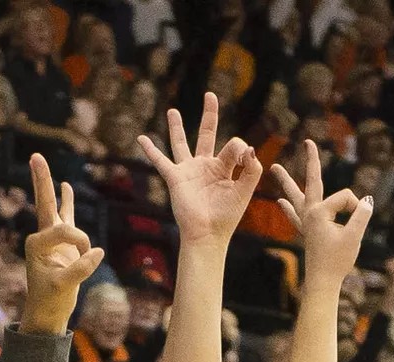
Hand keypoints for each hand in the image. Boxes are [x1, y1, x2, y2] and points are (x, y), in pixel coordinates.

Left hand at [20, 154, 105, 334]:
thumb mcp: (65, 287)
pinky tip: (65, 187)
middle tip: (35, 155)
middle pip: (44, 203)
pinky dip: (67, 201)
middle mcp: (41, 237)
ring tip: (39, 162)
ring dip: (50, 185)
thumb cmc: (51, 300)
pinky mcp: (63, 243)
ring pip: (53, 206)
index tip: (90, 257)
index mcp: (37, 244)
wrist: (47, 311)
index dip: (81, 242)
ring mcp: (52, 239)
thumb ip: (81, 268)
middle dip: (41, 180)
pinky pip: (66, 217)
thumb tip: (98, 251)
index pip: (64, 230)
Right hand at [137, 94, 262, 245]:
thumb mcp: (244, 192)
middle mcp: (206, 166)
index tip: (246, 157)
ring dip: (177, 127)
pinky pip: (160, 161)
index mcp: (225, 169)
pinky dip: (150, 150)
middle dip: (209, 115)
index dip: (241, 148)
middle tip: (210, 95)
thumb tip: (250, 148)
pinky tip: (141, 138)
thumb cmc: (226, 217)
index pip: (234, 147)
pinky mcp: (175, 178)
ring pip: (181, 143)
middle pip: (207, 135)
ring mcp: (189, 171)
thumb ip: (251, 170)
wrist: (207, 234)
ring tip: (173, 111)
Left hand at [267, 141, 374, 287]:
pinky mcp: (307, 232)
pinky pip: (295, 216)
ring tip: (274, 168)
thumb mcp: (354, 236)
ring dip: (286, 183)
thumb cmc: (337, 261)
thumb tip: (367, 200)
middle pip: (312, 181)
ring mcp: (306, 222)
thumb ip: (361, 216)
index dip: (357, 208)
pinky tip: (281, 202)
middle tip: (308, 142)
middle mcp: (309, 212)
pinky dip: (289, 209)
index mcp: (319, 211)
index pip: (345, 198)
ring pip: (296, 196)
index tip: (360, 222)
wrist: (322, 281)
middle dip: (312, 161)